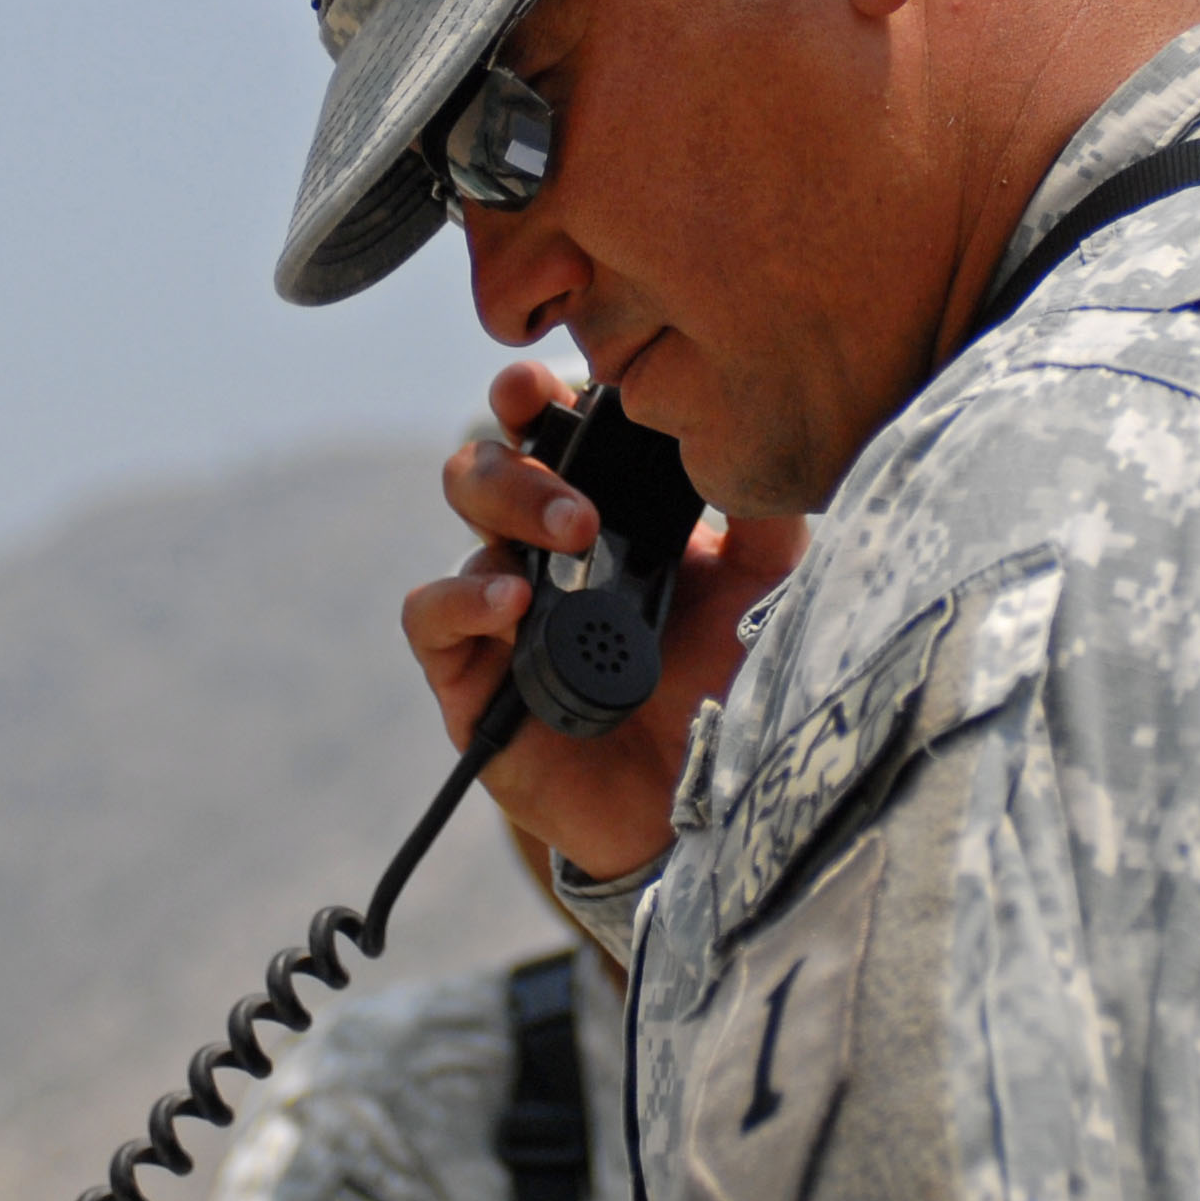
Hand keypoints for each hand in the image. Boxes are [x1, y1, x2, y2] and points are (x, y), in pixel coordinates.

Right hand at [401, 362, 806, 879]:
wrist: (704, 813)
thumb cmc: (728, 691)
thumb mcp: (766, 594)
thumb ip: (767, 520)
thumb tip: (762, 443)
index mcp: (607, 512)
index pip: (552, 430)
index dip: (537, 396)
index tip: (552, 388)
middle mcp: (543, 551)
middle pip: (492, 462)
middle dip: (523, 456)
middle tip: (583, 500)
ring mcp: (501, 612)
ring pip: (463, 526)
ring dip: (508, 506)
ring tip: (571, 536)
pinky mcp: (471, 680)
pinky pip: (432, 618)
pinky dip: (463, 598)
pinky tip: (511, 601)